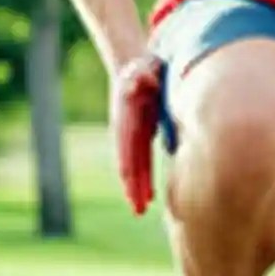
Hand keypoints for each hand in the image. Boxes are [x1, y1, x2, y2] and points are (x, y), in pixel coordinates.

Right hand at [111, 54, 162, 215]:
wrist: (137, 67)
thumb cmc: (144, 66)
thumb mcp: (144, 66)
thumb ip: (145, 74)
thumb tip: (145, 81)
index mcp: (126, 117)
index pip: (127, 145)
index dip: (129, 164)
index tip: (131, 183)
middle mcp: (125, 130)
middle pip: (128, 163)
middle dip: (132, 186)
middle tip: (138, 209)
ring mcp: (132, 136)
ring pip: (134, 167)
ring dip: (137, 188)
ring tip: (140, 210)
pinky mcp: (141, 138)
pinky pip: (140, 163)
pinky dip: (142, 180)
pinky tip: (149, 197)